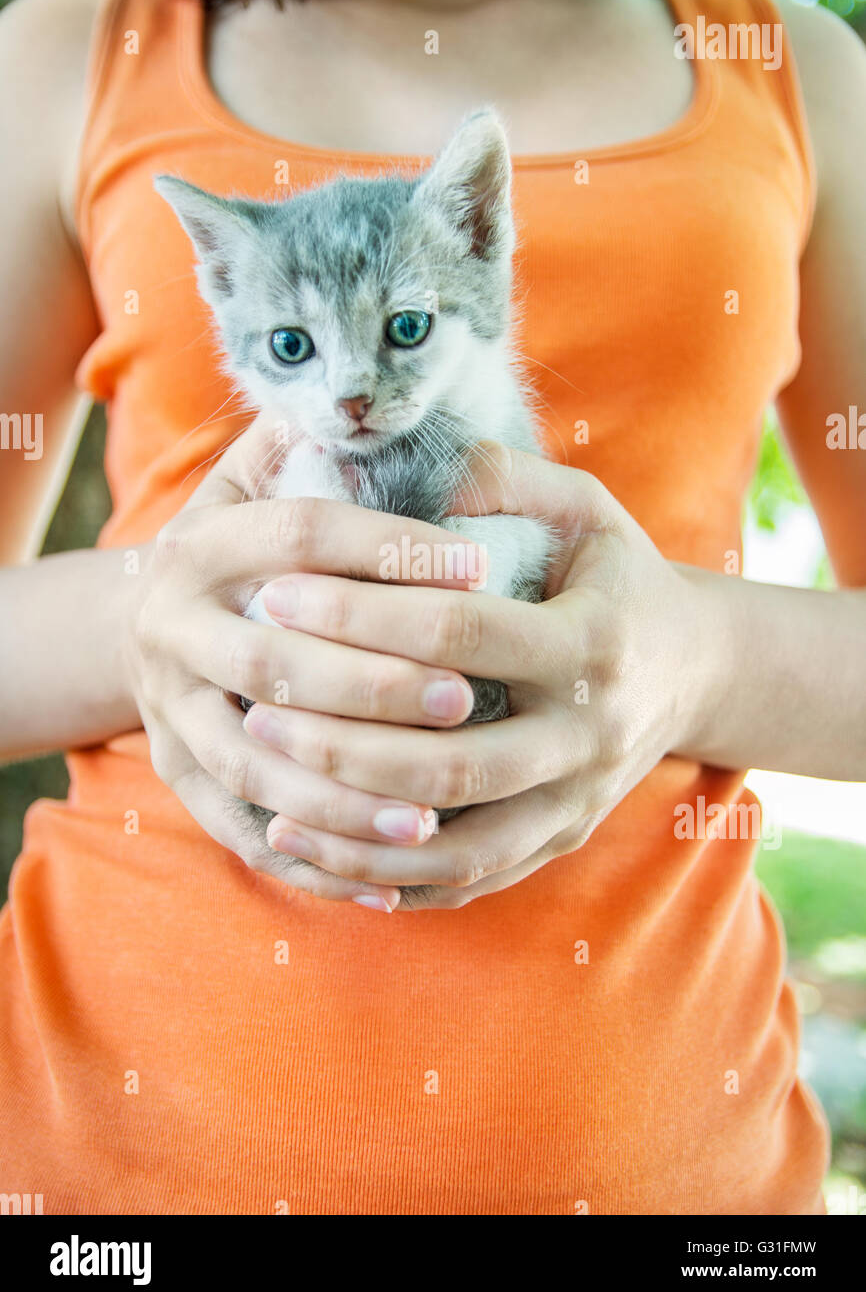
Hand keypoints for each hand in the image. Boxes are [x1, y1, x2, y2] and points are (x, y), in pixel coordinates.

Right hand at [125, 415, 484, 908]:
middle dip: (375, 686)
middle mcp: (171, 626)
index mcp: (202, 541)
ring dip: (346, 797)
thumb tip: (394, 407)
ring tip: (433, 817)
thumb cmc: (245, 544)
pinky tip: (390, 884)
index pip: (304, 537)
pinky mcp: (175, 773)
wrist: (147, 615)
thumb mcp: (260, 479)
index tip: (480, 567)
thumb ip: (316, 450)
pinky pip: (241, 831)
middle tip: (466, 699)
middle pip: (278, 665)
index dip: (392, 551)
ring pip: (256, 767)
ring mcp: (167, 709)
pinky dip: (313, 862)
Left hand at [247, 443, 719, 909]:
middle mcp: (589, 735)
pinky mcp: (560, 840)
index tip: (275, 594)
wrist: (696, 669)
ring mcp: (577, 801)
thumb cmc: (619, 576)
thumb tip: (413, 459)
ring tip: (274, 803)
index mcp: (591, 642)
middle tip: (256, 709)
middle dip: (343, 741)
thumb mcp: (584, 509)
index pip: (458, 633)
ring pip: (457, 844)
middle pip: (450, 759)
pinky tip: (326, 853)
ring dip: (357, 831)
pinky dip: (394, 877)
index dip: (360, 613)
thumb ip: (504, 476)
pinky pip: (471, 878)